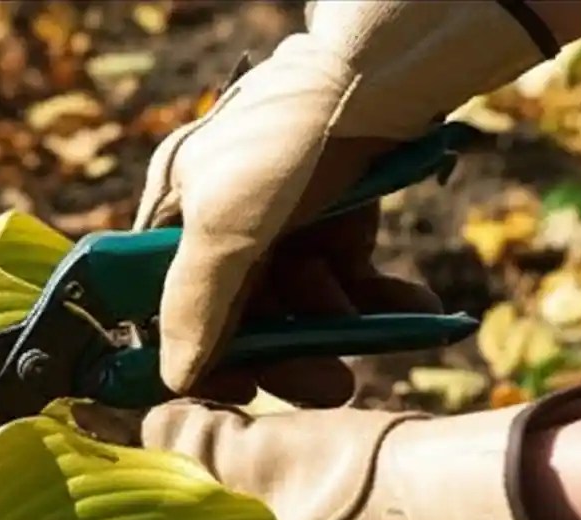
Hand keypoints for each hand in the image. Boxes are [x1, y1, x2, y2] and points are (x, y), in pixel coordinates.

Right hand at [134, 1, 556, 405]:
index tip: (236, 389)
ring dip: (339, 326)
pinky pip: (348, 281)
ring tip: (380, 332)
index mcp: (173, 212)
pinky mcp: (336, 220)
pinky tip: (416, 311)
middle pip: (239, 313)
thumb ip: (196, 302)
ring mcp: (280, 222)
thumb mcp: (228, 223)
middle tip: (331, 387)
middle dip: (287, 350)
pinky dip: (378, 301)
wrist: (389, 69)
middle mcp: (221, 221)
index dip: (196, 350)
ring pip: (299, 304)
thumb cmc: (290, 136)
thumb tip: (173, 377)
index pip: (164, 301)